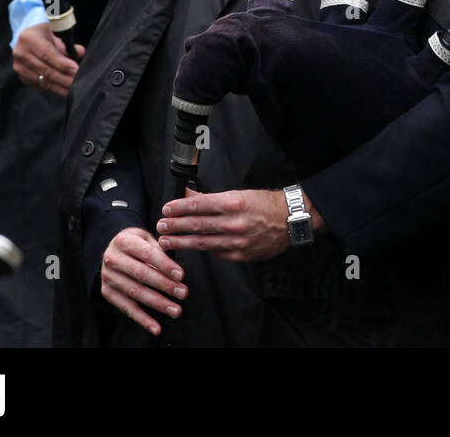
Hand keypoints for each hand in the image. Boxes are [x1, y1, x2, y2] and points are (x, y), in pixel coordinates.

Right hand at [12, 22, 82, 95]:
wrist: (27, 39)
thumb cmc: (45, 34)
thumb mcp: (55, 32)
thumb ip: (67, 43)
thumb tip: (80, 53)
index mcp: (29, 38)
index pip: (47, 54)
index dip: (62, 64)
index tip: (76, 70)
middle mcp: (21, 53)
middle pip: (45, 70)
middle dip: (64, 78)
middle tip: (78, 82)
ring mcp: (19, 67)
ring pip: (43, 81)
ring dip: (60, 86)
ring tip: (74, 89)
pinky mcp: (22, 77)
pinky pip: (39, 85)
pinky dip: (53, 88)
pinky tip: (64, 89)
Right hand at [100, 226, 186, 336]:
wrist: (112, 249)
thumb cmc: (137, 244)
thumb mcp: (146, 238)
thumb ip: (160, 249)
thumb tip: (175, 267)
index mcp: (124, 241)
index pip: (147, 254)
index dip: (164, 265)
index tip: (181, 275)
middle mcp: (112, 259)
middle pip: (141, 274)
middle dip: (164, 285)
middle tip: (183, 293)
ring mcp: (108, 277)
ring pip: (135, 293)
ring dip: (157, 303)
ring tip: (175, 310)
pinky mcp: (107, 292)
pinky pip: (127, 308)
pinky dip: (142, 319)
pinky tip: (156, 327)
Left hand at [157, 188, 308, 262]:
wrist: (289, 220)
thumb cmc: (264, 204)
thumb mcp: (238, 194)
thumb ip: (211, 198)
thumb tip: (188, 195)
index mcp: (233, 202)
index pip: (198, 205)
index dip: (178, 207)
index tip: (166, 209)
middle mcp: (233, 222)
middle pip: (195, 225)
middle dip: (174, 226)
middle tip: (161, 226)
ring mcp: (236, 241)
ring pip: (201, 243)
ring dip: (180, 242)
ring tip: (166, 241)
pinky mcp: (239, 255)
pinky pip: (216, 252)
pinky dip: (203, 249)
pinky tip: (193, 247)